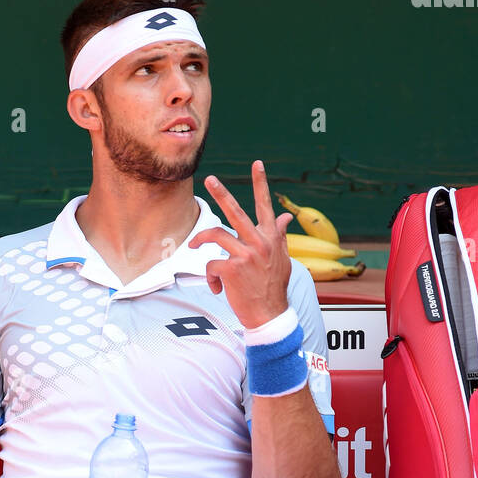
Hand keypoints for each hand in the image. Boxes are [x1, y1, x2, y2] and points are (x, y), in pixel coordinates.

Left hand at [187, 160, 292, 329]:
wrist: (269, 315)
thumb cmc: (273, 287)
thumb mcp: (282, 259)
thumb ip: (280, 235)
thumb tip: (286, 216)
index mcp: (270, 238)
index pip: (266, 206)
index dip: (261, 183)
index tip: (257, 163)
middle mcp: (259, 242)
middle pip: (236, 211)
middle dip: (221, 193)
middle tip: (210, 179)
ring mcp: (245, 254)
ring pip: (215, 235)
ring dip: (199, 240)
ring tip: (192, 246)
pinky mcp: (232, 269)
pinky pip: (211, 264)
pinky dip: (211, 277)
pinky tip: (217, 288)